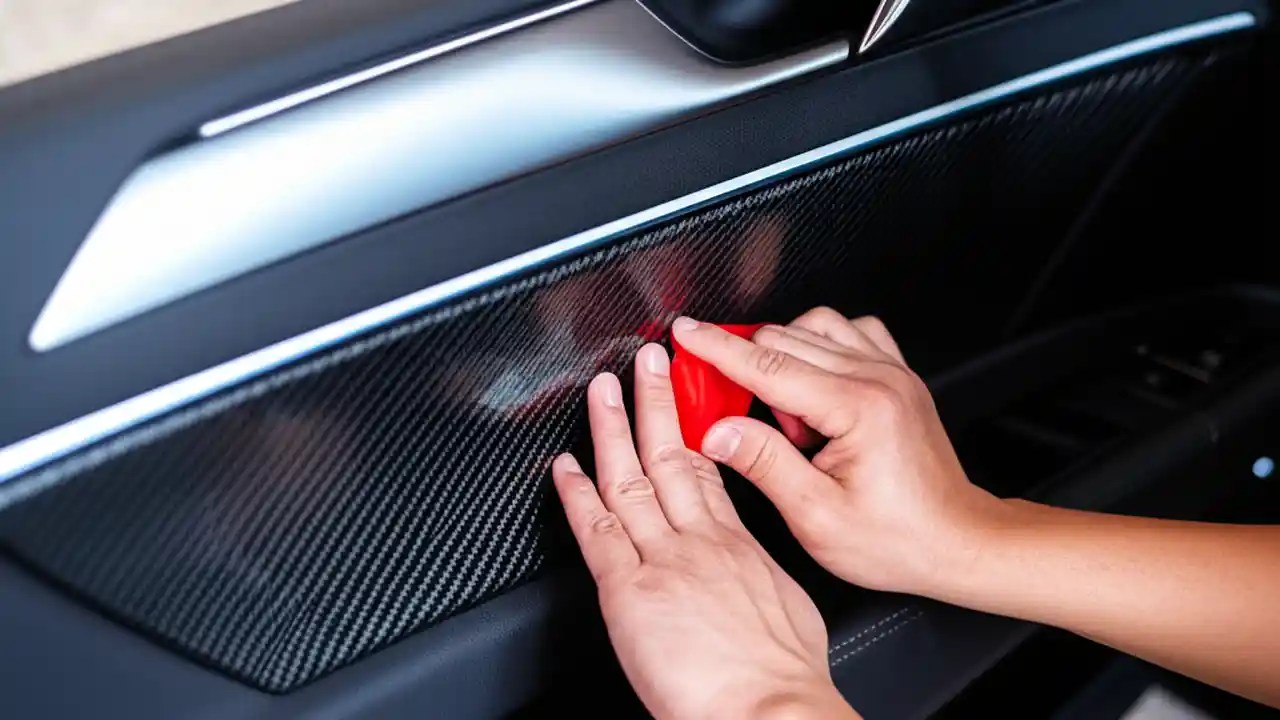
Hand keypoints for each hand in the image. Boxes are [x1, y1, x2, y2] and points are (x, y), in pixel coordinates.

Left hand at [552, 344, 857, 719]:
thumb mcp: (788, 610)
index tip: (685, 398)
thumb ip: (759, 581)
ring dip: (612, 428)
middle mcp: (700, 541)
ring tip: (601, 388)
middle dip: (655, 402)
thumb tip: (753, 581)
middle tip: (647, 360)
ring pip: (631, 478)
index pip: (708, 470)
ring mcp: (662, 559)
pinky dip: (576, 494)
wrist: (770, 712)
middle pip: (671, 455)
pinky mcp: (628, 589)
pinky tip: (564, 466)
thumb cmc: (784, 678)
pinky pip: (595, 529)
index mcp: (739, 546)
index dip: (691, 428)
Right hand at [671, 309, 1010, 596]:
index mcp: (857, 409)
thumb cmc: (898, 539)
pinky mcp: (896, 374)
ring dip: (783, 359)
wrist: (956, 542)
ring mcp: (891, 371)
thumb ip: (763, 463)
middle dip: (743, 364)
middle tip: (725, 407)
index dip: (717, 348)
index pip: (769, 365)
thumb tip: (717, 430)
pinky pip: (848, 332)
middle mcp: (877, 378)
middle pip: (785, 338)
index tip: (685, 334)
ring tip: (787, 419)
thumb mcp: (816, 516)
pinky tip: (813, 391)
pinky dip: (818, 348)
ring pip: (814, 327)